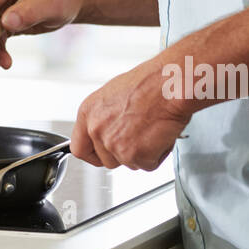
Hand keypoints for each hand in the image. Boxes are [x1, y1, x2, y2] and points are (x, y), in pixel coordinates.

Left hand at [71, 58, 192, 168]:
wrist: (168, 84)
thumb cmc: (148, 83)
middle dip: (123, 153)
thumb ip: (105, 118)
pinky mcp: (134, 155)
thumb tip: (109, 129)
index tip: (102, 154)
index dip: (94, 154)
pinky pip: (147, 165)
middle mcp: (97, 130)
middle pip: (106, 159)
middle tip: (138, 136)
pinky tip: (160, 135)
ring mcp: (114, 144)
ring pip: (128, 163)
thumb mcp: (113, 95)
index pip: (79, 148)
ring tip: (151, 130)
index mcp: (88, 113)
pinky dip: (157, 155)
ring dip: (142, 153)